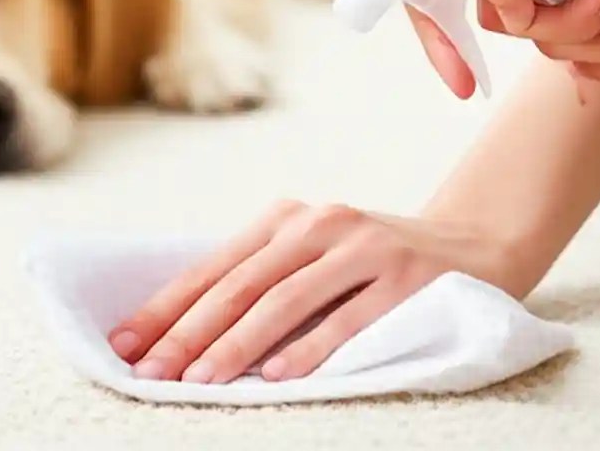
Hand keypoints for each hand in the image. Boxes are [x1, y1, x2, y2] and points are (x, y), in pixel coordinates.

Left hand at [106, 200, 516, 383]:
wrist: (474, 242)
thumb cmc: (373, 263)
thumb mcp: (313, 256)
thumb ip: (261, 281)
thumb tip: (181, 334)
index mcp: (287, 219)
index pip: (213, 268)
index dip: (165, 308)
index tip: (125, 346)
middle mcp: (321, 224)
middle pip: (241, 284)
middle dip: (189, 332)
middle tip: (152, 373)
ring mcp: (366, 248)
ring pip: (287, 300)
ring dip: (238, 344)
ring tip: (202, 380)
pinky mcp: (408, 278)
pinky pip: (350, 318)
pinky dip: (312, 348)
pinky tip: (279, 376)